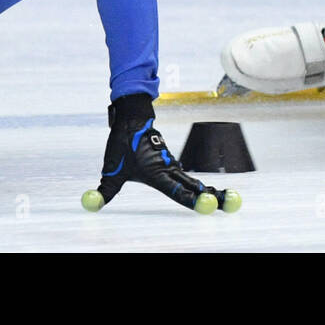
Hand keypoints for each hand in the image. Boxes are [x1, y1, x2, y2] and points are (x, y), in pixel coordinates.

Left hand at [82, 93, 240, 213]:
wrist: (133, 117)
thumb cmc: (123, 142)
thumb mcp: (112, 168)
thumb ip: (106, 189)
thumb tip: (95, 204)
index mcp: (158, 174)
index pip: (179, 192)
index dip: (193, 201)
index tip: (209, 207)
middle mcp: (169, 170)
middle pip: (194, 187)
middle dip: (212, 196)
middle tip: (230, 205)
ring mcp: (171, 164)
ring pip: (191, 181)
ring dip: (205, 190)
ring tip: (222, 199)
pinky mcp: (168, 160)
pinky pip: (183, 175)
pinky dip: (195, 184)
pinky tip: (203, 189)